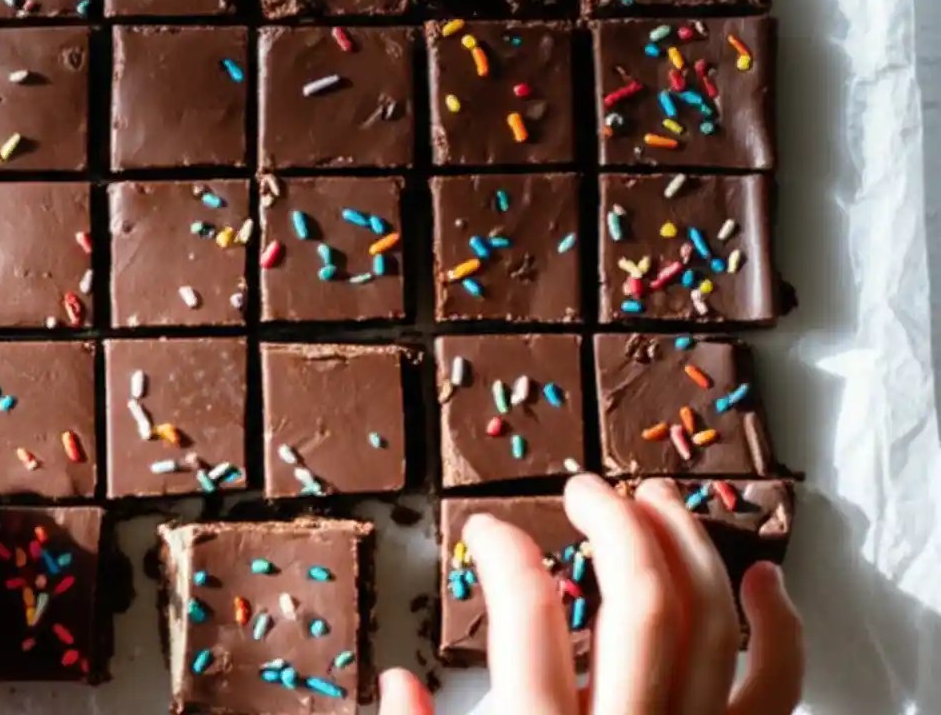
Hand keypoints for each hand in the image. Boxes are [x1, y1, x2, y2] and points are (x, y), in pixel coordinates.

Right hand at [379, 474, 803, 714]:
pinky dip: (782, 627)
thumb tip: (397, 684)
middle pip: (641, 602)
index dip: (503, 554)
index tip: (485, 532)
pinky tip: (765, 579)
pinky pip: (779, 689)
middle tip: (583, 491)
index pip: (526, 617)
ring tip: (659, 500)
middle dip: (613, 523)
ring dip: (692, 547)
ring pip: (717, 627)